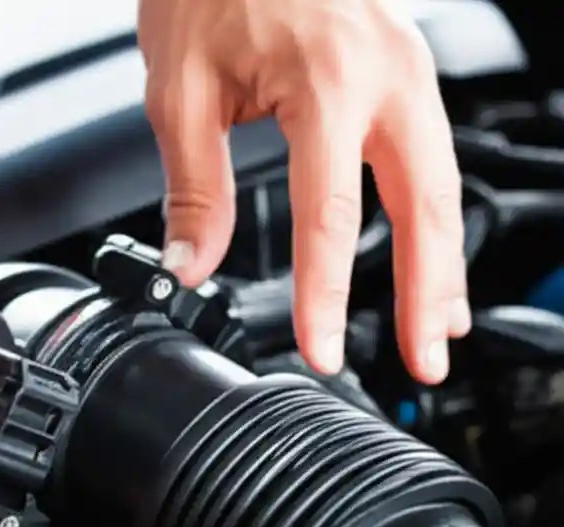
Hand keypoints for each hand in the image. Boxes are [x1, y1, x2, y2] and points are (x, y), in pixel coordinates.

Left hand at [139, 0, 468, 383]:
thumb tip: (189, 268)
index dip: (326, 295)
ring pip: (441, 183)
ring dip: (444, 262)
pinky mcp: (403, 66)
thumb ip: (193, 188)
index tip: (320, 350)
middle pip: (425, 206)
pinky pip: (430, 153)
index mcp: (328, 82)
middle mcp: (385, 75)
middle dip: (428, 294)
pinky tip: (430, 251)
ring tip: (439, 329)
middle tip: (422, 362)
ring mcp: (406, 67)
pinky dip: (434, 214)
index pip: (330, 215)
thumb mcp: (180, 90)